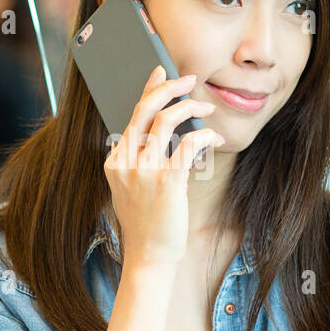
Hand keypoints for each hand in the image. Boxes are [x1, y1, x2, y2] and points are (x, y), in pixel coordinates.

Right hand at [104, 66, 223, 268]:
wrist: (149, 257)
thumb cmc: (146, 224)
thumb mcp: (130, 190)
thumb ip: (136, 162)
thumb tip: (156, 134)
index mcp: (114, 162)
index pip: (132, 116)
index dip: (149, 90)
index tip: (161, 73)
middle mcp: (125, 162)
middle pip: (145, 109)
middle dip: (169, 87)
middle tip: (189, 79)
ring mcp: (144, 171)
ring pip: (166, 121)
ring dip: (190, 108)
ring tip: (206, 108)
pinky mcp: (167, 181)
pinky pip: (188, 145)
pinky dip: (205, 136)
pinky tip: (215, 138)